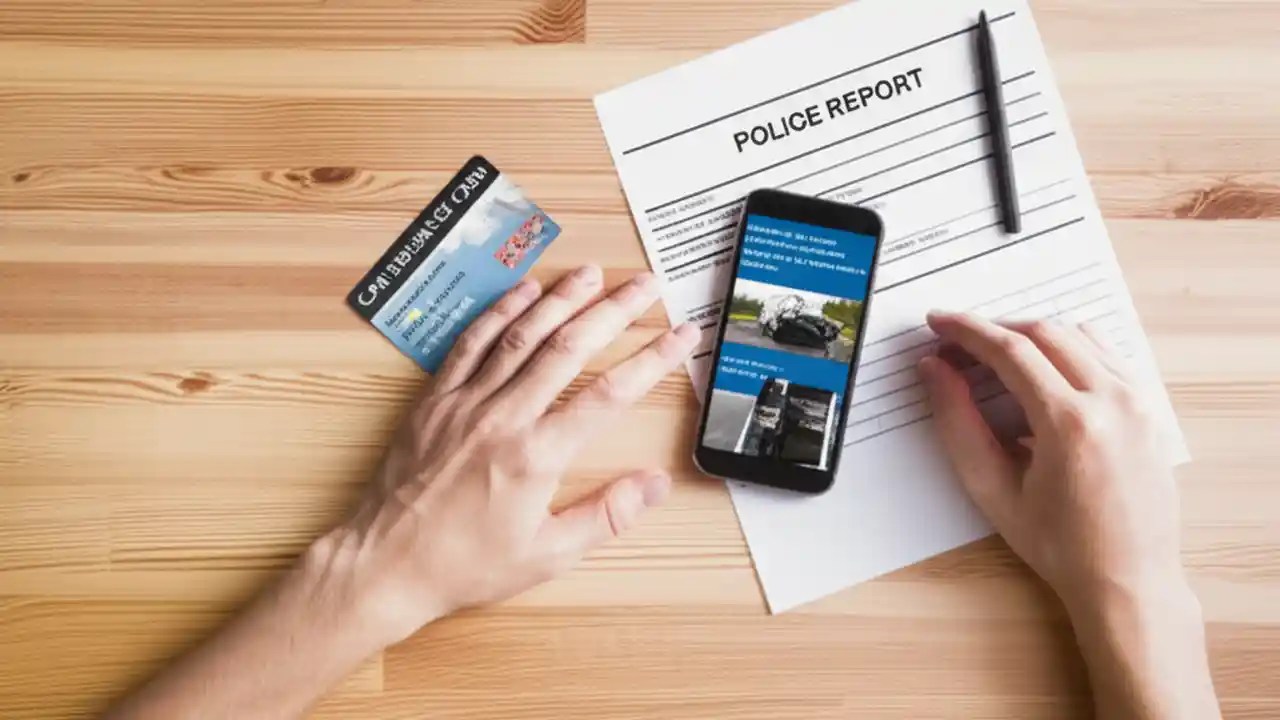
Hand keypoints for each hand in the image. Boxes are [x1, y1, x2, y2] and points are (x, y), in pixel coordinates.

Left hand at [313, 265, 698, 648]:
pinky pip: (470, 344)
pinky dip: (499, 313)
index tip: (682, 335)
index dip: (653, 360)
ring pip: (522, 336)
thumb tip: (654, 482)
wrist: (386, 564)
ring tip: (592, 273)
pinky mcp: (435, 400)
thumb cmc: (467, 565)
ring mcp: (466, 402)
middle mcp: (505, 417)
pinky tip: (523, 291)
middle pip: (570, 349)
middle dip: (614, 311)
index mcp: (538, 456)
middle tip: (644, 284)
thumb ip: (605, 515)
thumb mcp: (547, 556)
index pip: (610, 394)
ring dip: (560, 299)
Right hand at [918, 312, 1184, 615]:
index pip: (1010, 350)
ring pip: (1078, 334)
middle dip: (995, 328)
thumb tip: (933, 370)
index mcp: (1070, 422)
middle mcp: (1111, 399)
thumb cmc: (1058, 545)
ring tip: (996, 354)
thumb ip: (958, 423)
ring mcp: (1138, 400)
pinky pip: (1105, 353)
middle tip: (957, 342)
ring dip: (1031, 334)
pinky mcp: (1150, 406)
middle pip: (1044, 331)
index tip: (937, 322)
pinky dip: (1067, 348)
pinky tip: (1042, 370)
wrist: (1129, 579)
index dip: (967, 330)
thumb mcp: (993, 490)